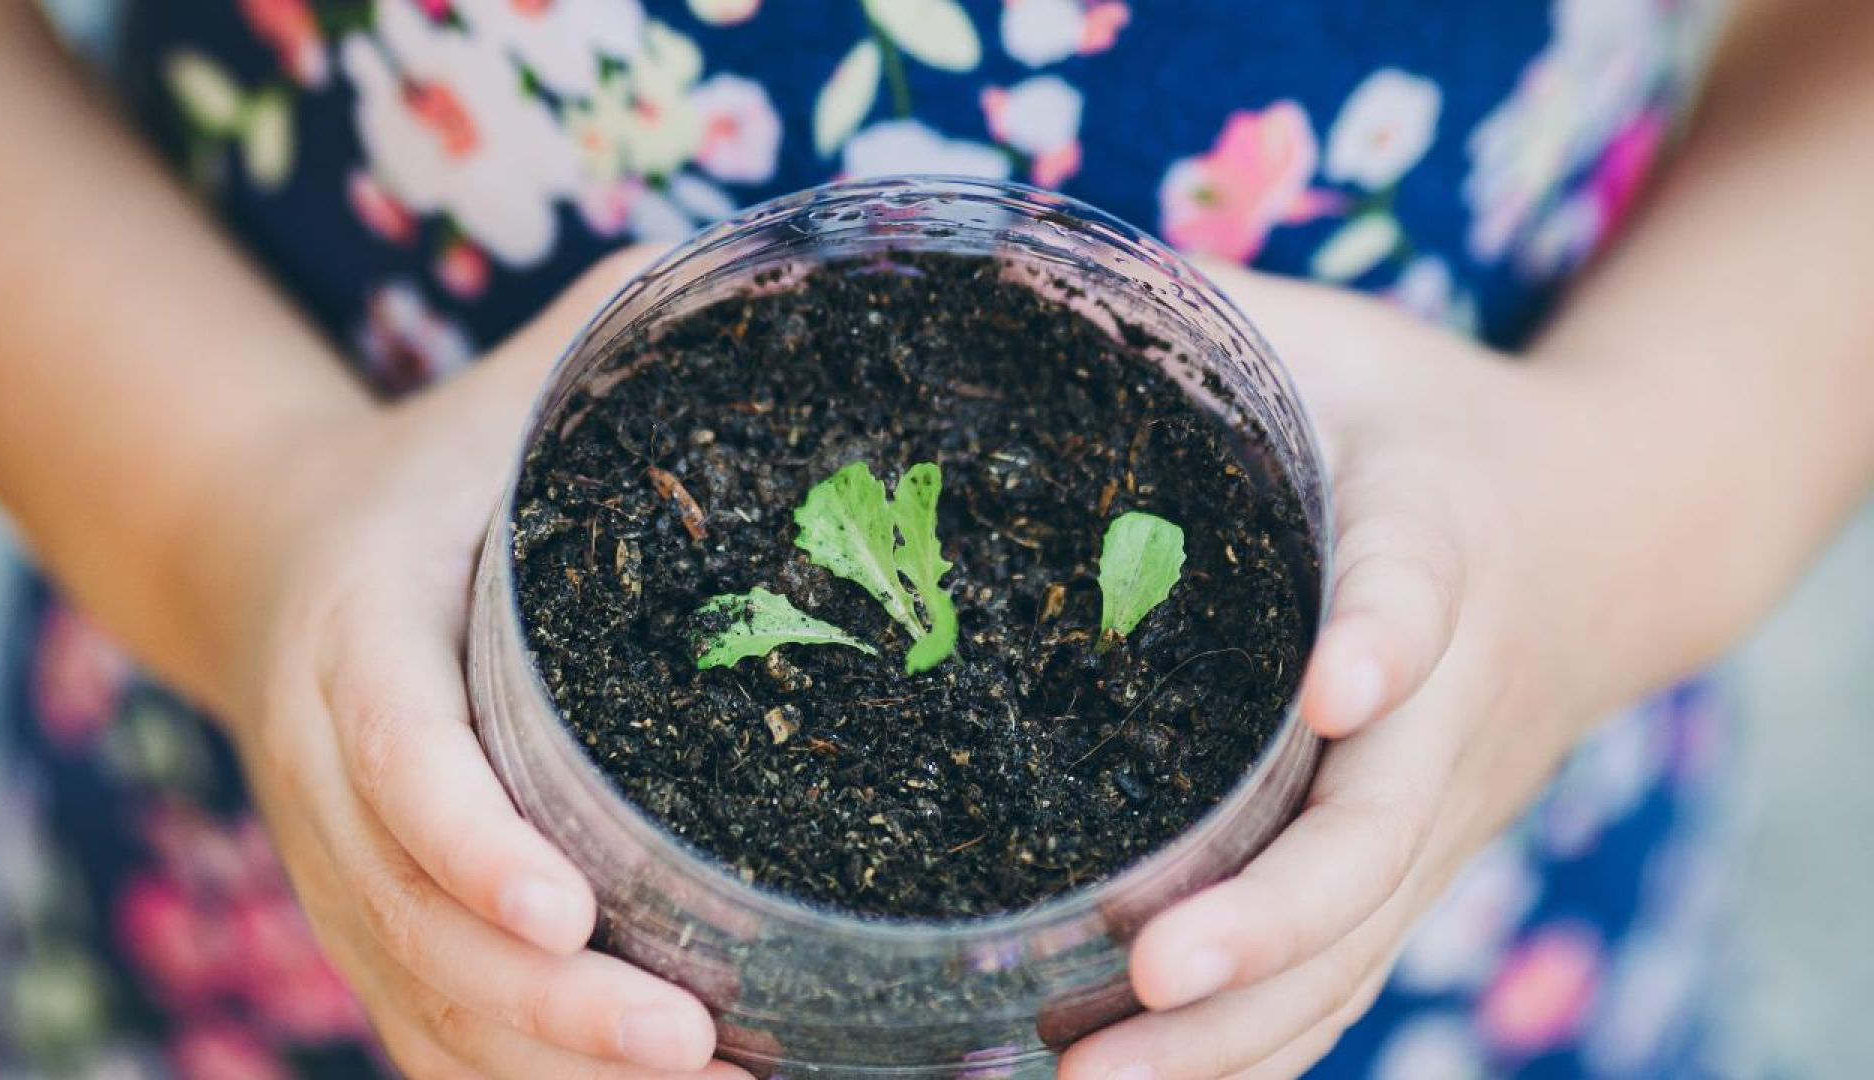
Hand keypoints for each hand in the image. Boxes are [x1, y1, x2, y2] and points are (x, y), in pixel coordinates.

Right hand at [221, 248, 746, 1079]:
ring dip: (553, 1075)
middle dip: (547, 1003)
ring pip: (426, 1006)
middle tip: (692, 1044)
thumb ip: (611, 336)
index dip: (464, 836)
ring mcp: (345, 873)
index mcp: (357, 633)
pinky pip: (431, 1039)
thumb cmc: (435, 476)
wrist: (280, 562)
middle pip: (415, 919)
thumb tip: (771, 270)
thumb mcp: (503, 398)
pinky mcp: (375, 929)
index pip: (396, 752)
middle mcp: (331, 777)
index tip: (565, 904)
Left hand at [1061, 263, 1624, 1079]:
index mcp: (1441, 533)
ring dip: (1243, 1028)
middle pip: (1384, 829)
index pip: (1424, 590)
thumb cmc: (1422, 425)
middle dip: (1273, 917)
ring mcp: (1443, 801)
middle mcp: (1454, 695)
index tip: (1336, 690)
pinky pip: (1349, 968)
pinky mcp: (1416, 860)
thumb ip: (1202, 323)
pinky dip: (1260, 1043)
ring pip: (1363, 938)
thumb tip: (996, 283)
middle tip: (1148, 977)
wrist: (1603, 526)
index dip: (1387, 641)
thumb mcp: (1331, 344)